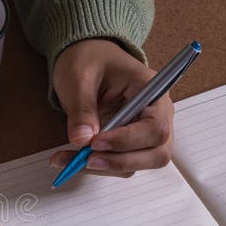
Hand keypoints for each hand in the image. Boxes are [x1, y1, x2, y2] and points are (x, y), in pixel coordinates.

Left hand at [50, 39, 173, 176]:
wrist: (85, 58)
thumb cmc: (88, 59)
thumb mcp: (79, 77)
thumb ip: (82, 108)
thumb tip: (81, 140)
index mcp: (152, 90)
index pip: (155, 126)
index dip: (127, 140)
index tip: (95, 142)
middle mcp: (156, 114)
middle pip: (156, 152)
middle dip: (120, 161)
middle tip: (86, 159)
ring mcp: (144, 131)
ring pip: (137, 164)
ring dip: (104, 168)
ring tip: (68, 161)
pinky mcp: (128, 143)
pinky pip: (119, 163)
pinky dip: (96, 167)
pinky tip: (70, 160)